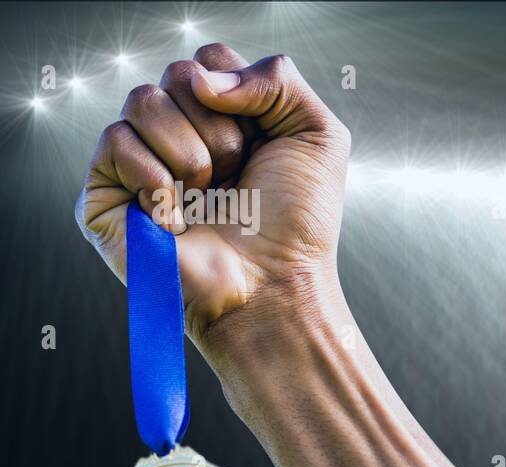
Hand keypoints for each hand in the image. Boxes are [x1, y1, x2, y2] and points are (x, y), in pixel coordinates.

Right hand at [74, 43, 349, 348]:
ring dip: (191, 153)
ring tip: (209, 195)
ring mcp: (140, 161)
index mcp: (224, 115)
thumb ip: (278, 78)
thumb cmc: (298, 221)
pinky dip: (156, 178)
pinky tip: (177, 215)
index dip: (240, 94)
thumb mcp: (317, 134)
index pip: (209, 59)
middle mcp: (178, 132)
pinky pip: (114, 140)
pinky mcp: (105, 193)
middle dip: (220, 128)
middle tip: (236, 176)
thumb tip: (200, 77)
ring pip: (142, 99)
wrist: (273, 284)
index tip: (261, 142)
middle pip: (178, 74)